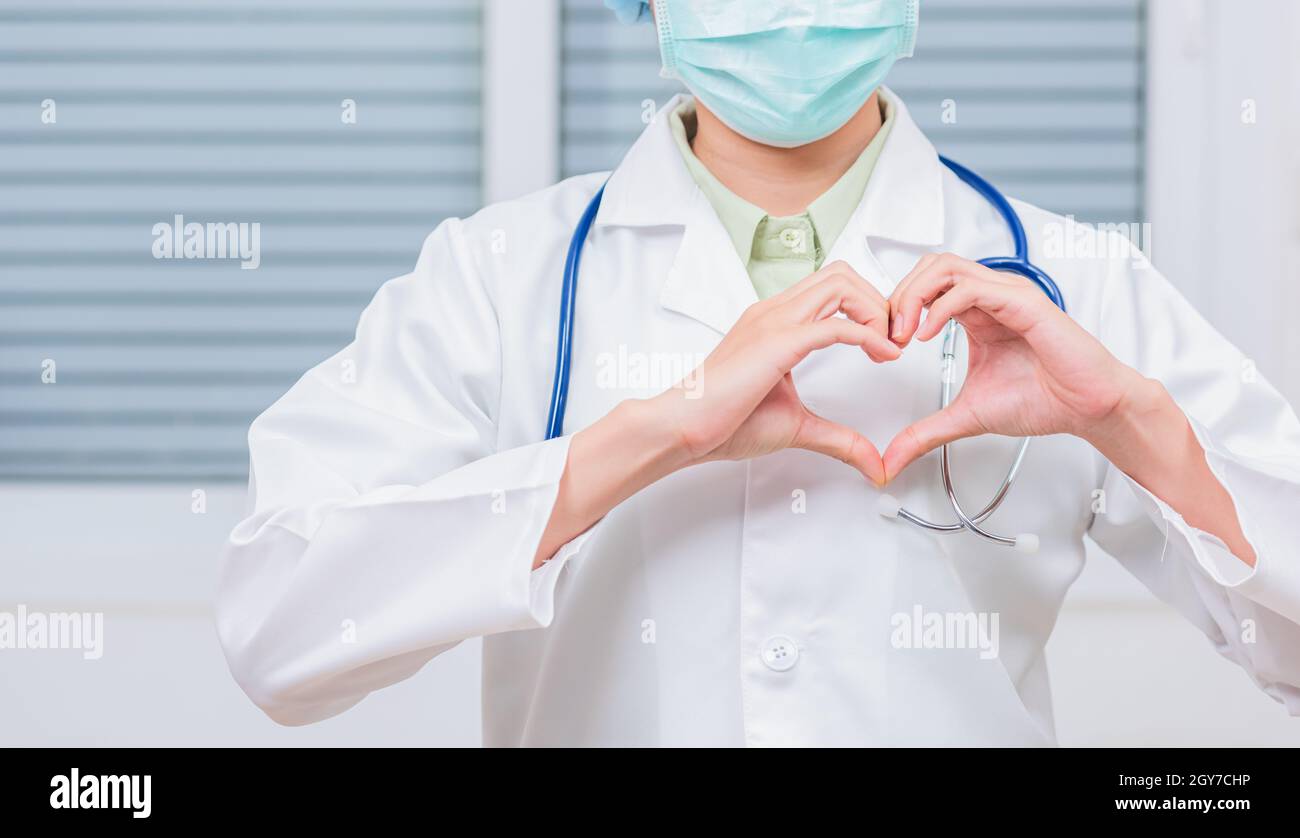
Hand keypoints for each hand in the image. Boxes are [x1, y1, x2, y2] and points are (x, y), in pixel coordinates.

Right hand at [658, 261, 900, 484]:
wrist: (683, 426)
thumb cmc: (723, 422)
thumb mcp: (797, 426)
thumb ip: (839, 438)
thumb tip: (873, 463)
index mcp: (774, 322)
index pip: (830, 287)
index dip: (866, 307)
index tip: (884, 344)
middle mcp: (774, 312)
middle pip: (841, 274)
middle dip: (878, 301)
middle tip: (893, 340)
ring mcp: (774, 322)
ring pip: (840, 284)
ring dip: (875, 310)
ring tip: (888, 346)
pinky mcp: (777, 343)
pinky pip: (835, 324)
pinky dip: (868, 335)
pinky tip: (881, 355)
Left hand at [882, 253, 1146, 480]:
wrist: (1088, 407)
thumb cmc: (1043, 400)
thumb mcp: (967, 415)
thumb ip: (926, 433)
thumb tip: (892, 458)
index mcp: (977, 313)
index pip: (925, 286)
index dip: (897, 309)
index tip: (884, 345)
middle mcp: (991, 296)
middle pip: (929, 266)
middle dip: (899, 296)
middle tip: (887, 335)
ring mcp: (1007, 294)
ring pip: (946, 268)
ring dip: (914, 296)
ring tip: (903, 332)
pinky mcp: (1023, 302)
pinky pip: (971, 288)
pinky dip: (940, 307)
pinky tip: (926, 335)